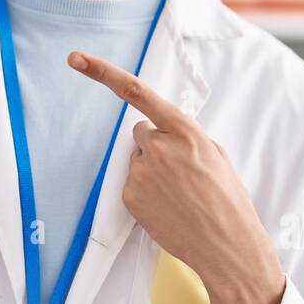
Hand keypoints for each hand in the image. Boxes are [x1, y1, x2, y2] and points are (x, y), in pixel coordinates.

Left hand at [67, 50, 283, 303]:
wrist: (227, 244)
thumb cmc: (226, 199)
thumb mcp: (214, 153)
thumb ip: (183, 134)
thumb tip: (159, 130)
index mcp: (184, 130)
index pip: (136, 92)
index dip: (102, 72)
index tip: (76, 59)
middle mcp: (158, 146)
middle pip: (141, 132)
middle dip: (155, 145)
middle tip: (181, 172)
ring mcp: (141, 172)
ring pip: (138, 159)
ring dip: (152, 170)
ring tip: (178, 194)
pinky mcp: (130, 196)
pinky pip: (132, 183)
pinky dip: (145, 192)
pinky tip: (167, 206)